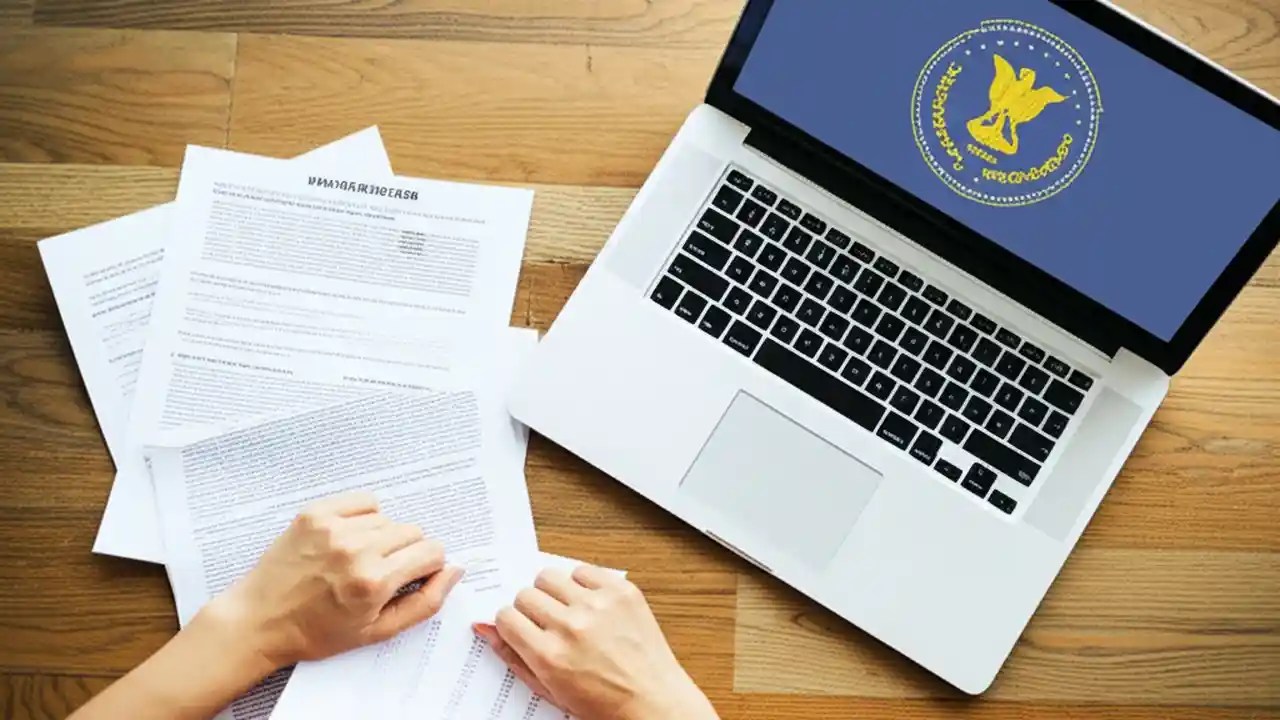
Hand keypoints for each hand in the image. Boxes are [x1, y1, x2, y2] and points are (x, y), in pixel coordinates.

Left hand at [200, 491, 463, 668]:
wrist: (260, 620)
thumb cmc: (316, 632)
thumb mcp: (378, 632)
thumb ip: (425, 602)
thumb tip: (455, 570)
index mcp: (374, 582)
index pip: (431, 552)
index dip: (427, 566)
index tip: (410, 576)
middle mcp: (356, 550)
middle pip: (413, 532)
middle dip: (405, 552)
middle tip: (380, 572)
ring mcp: (334, 528)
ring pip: (389, 518)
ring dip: (382, 536)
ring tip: (357, 559)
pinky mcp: (315, 514)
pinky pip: (364, 501)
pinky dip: (364, 516)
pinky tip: (348, 538)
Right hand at [474, 566, 717, 719]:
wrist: (653, 701)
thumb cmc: (603, 703)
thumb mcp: (550, 690)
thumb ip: (513, 657)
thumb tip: (485, 628)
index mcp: (549, 655)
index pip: (506, 617)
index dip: (512, 623)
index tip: (522, 628)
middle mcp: (570, 626)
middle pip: (525, 595)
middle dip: (532, 609)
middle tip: (548, 624)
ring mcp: (597, 605)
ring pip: (549, 576)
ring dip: (553, 591)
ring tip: (568, 611)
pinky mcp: (621, 591)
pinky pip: (583, 570)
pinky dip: (583, 584)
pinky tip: (591, 604)